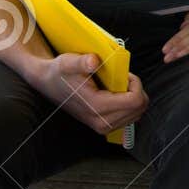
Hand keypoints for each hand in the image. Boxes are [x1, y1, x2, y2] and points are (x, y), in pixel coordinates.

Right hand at [25, 53, 147, 135]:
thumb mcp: (68, 62)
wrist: (49, 84)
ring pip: (137, 113)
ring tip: (117, 87)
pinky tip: (117, 96)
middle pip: (139, 108)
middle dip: (136, 90)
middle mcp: (101, 122)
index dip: (135, 84)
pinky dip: (129, 105)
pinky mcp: (104, 127)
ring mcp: (103, 127)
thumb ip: (82, 61)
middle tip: (121, 79)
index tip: (124, 75)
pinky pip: (130, 117)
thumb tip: (94, 61)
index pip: (135, 101)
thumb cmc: (60, 72)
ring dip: (133, 97)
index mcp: (96, 107)